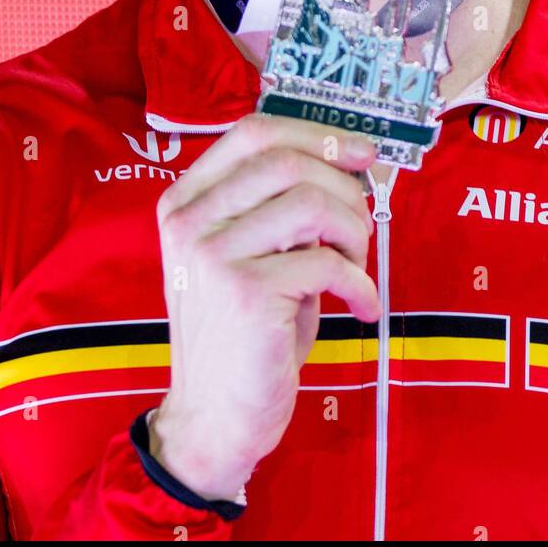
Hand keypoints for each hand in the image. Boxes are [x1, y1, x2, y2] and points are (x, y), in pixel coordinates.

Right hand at [149, 113, 379, 500]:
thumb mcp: (251, 253)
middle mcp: (190, 220)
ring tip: (356, 268)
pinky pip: (326, 262)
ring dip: (353, 233)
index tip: (361, 153)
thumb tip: (351, 158)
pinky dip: (360, 283)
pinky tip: (361, 306)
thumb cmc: (247, 330)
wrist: (215, 414)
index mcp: (186, 201)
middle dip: (344, 188)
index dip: (316, 134)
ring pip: (311, 203)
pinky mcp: (245, 291)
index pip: (254, 132)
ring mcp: (213, 254)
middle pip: (287, 160)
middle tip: (360, 229)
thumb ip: (278, 205)